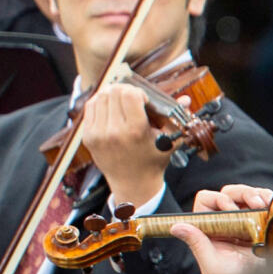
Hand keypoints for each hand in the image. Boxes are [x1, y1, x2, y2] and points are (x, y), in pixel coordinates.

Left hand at [78, 82, 170, 213]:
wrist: (133, 182)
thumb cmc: (153, 160)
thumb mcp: (170, 140)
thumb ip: (176, 117)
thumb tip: (185, 98)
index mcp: (135, 131)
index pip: (129, 94)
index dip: (138, 92)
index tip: (143, 100)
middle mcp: (113, 132)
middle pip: (113, 92)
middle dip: (125, 91)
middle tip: (132, 99)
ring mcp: (97, 134)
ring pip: (100, 97)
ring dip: (112, 95)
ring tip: (122, 103)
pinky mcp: (87, 136)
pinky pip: (90, 108)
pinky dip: (100, 103)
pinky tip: (110, 108)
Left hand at [175, 184, 272, 273]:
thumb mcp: (213, 266)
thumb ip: (197, 244)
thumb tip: (175, 226)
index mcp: (210, 227)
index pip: (206, 200)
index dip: (217, 200)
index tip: (232, 210)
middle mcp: (227, 220)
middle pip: (228, 192)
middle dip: (241, 193)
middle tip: (255, 204)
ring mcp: (246, 220)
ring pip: (246, 193)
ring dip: (255, 194)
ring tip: (265, 205)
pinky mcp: (263, 221)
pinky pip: (264, 201)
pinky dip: (267, 199)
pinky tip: (271, 207)